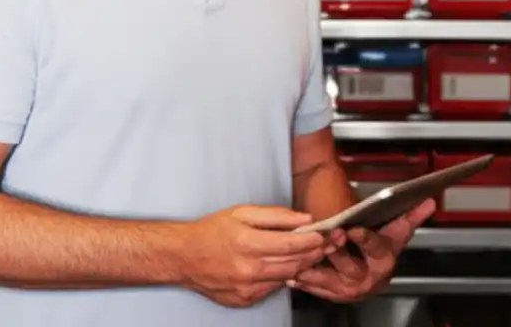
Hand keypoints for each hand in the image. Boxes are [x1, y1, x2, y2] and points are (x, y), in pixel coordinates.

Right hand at [178, 205, 333, 307]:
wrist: (184, 257)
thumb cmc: (211, 231)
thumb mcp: (241, 213)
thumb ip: (275, 216)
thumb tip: (304, 219)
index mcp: (247, 242)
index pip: (291, 245)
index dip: (312, 240)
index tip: (322, 234)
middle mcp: (248, 268)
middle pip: (293, 263)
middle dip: (313, 253)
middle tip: (326, 245)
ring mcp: (246, 287)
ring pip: (286, 277)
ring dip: (302, 266)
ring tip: (311, 254)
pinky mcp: (244, 298)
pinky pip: (272, 288)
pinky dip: (282, 277)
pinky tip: (286, 266)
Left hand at [288, 199, 435, 303]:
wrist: (373, 273)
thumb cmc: (382, 248)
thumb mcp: (396, 231)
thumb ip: (410, 216)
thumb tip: (429, 201)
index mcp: (383, 260)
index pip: (376, 247)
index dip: (364, 238)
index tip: (352, 229)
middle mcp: (368, 278)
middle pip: (350, 267)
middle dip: (336, 253)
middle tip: (323, 241)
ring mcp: (350, 289)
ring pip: (330, 280)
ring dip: (315, 271)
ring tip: (301, 260)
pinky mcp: (333, 295)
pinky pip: (317, 290)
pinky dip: (305, 282)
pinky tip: (293, 274)